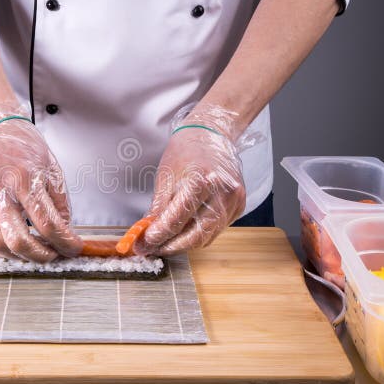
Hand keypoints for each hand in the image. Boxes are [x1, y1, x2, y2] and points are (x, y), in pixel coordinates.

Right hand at [0, 106, 82, 261]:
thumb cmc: (25, 149)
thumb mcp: (53, 171)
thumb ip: (59, 205)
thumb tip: (64, 232)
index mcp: (24, 179)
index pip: (47, 222)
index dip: (64, 241)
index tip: (74, 248)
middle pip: (19, 240)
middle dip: (42, 255)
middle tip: (55, 253)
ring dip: (22, 256)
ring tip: (37, 250)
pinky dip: (2, 249)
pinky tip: (16, 245)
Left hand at [135, 105, 245, 255]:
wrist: (210, 135)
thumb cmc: (185, 152)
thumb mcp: (165, 178)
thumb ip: (158, 210)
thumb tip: (146, 235)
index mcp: (201, 181)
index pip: (177, 220)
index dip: (158, 236)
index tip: (144, 244)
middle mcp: (222, 192)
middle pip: (196, 236)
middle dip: (172, 246)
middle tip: (154, 248)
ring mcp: (234, 200)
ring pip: (208, 237)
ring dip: (185, 243)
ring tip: (166, 241)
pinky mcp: (240, 205)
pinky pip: (217, 230)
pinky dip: (199, 234)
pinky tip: (185, 230)